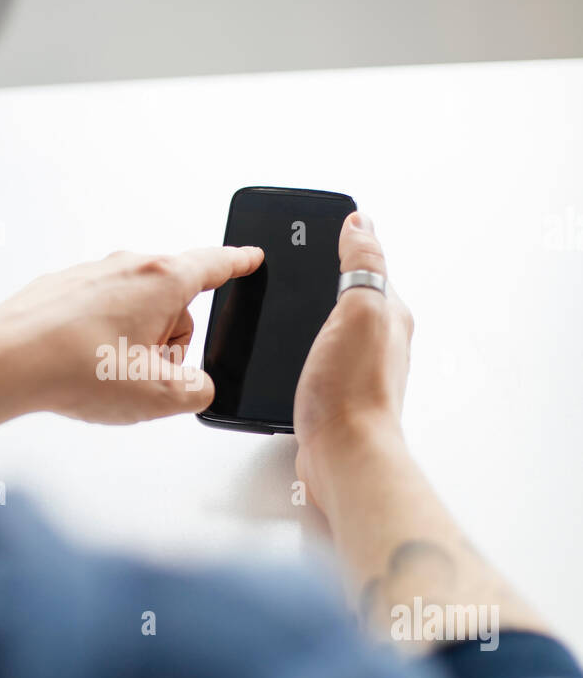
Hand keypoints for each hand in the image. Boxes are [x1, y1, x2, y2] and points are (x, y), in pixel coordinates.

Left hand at [0, 245, 264, 425]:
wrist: (5, 364)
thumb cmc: (74, 368)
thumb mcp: (159, 395)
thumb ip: (197, 391)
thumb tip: (195, 386)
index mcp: (162, 280)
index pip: (215, 264)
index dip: (240, 263)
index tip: (251, 257)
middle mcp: (127, 267)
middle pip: (172, 302)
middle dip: (168, 340)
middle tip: (145, 372)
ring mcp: (91, 275)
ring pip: (134, 311)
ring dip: (131, 342)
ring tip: (103, 374)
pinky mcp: (61, 290)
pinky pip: (99, 315)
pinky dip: (97, 340)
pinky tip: (79, 366)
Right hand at [294, 214, 412, 511]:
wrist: (343, 455)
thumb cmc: (351, 390)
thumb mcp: (359, 309)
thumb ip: (363, 263)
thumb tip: (360, 222)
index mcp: (389, 314)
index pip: (368, 268)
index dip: (341, 249)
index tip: (317, 235)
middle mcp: (378, 342)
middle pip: (350, 300)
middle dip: (325, 285)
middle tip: (298, 273)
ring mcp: (357, 371)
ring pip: (334, 333)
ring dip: (313, 321)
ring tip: (289, 313)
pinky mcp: (335, 396)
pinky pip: (320, 362)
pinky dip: (305, 353)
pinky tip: (288, 357)